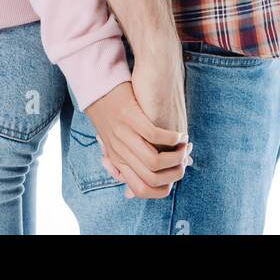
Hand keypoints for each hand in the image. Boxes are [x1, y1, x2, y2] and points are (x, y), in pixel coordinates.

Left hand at [83, 68, 191, 199]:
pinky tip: (178, 134)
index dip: (163, 188)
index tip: (173, 177)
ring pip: (155, 160)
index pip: (142, 189)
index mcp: (117, 159)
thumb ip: (121, 167)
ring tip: (184, 148)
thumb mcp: (109, 144)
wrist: (95, 85)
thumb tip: (128, 194)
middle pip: (152, 178)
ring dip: (176, 157)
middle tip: (184, 162)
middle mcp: (120, 151)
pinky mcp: (129, 116)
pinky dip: (171, 138)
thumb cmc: (107, 114)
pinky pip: (154, 135)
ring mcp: (124, 134)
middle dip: (174, 174)